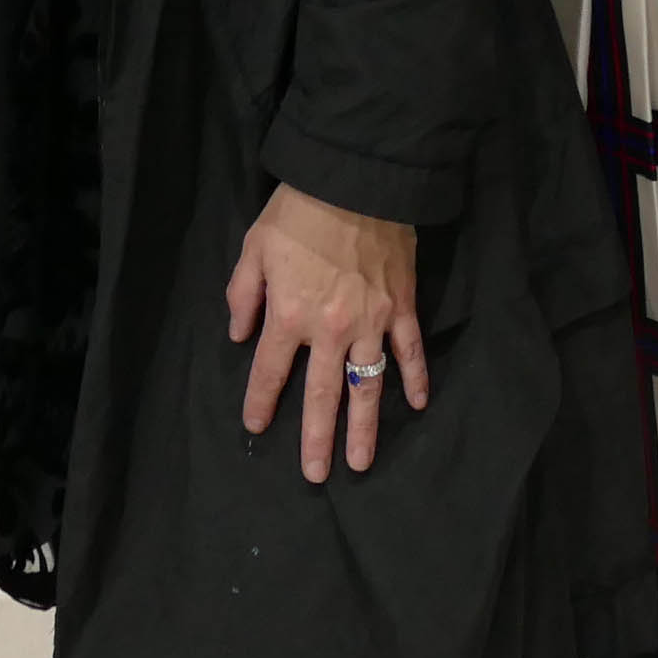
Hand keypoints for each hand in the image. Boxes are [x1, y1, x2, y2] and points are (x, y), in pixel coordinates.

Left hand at [226, 183, 427, 481]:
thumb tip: (239, 335)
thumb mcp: (254, 248)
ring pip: (366, 386)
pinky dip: (415, 378)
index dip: (260, 400)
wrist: (355, 181)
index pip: (269, 371)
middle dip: (315, 438)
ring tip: (360, 463)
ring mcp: (370, 323)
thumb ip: (243, 295)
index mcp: (289, 315)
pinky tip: (418, 404)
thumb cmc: (298, 213)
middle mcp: (329, 330)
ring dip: (363, 428)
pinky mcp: (400, 308)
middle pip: (320, 395)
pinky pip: (409, 351)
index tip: (255, 425)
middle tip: (314, 476)